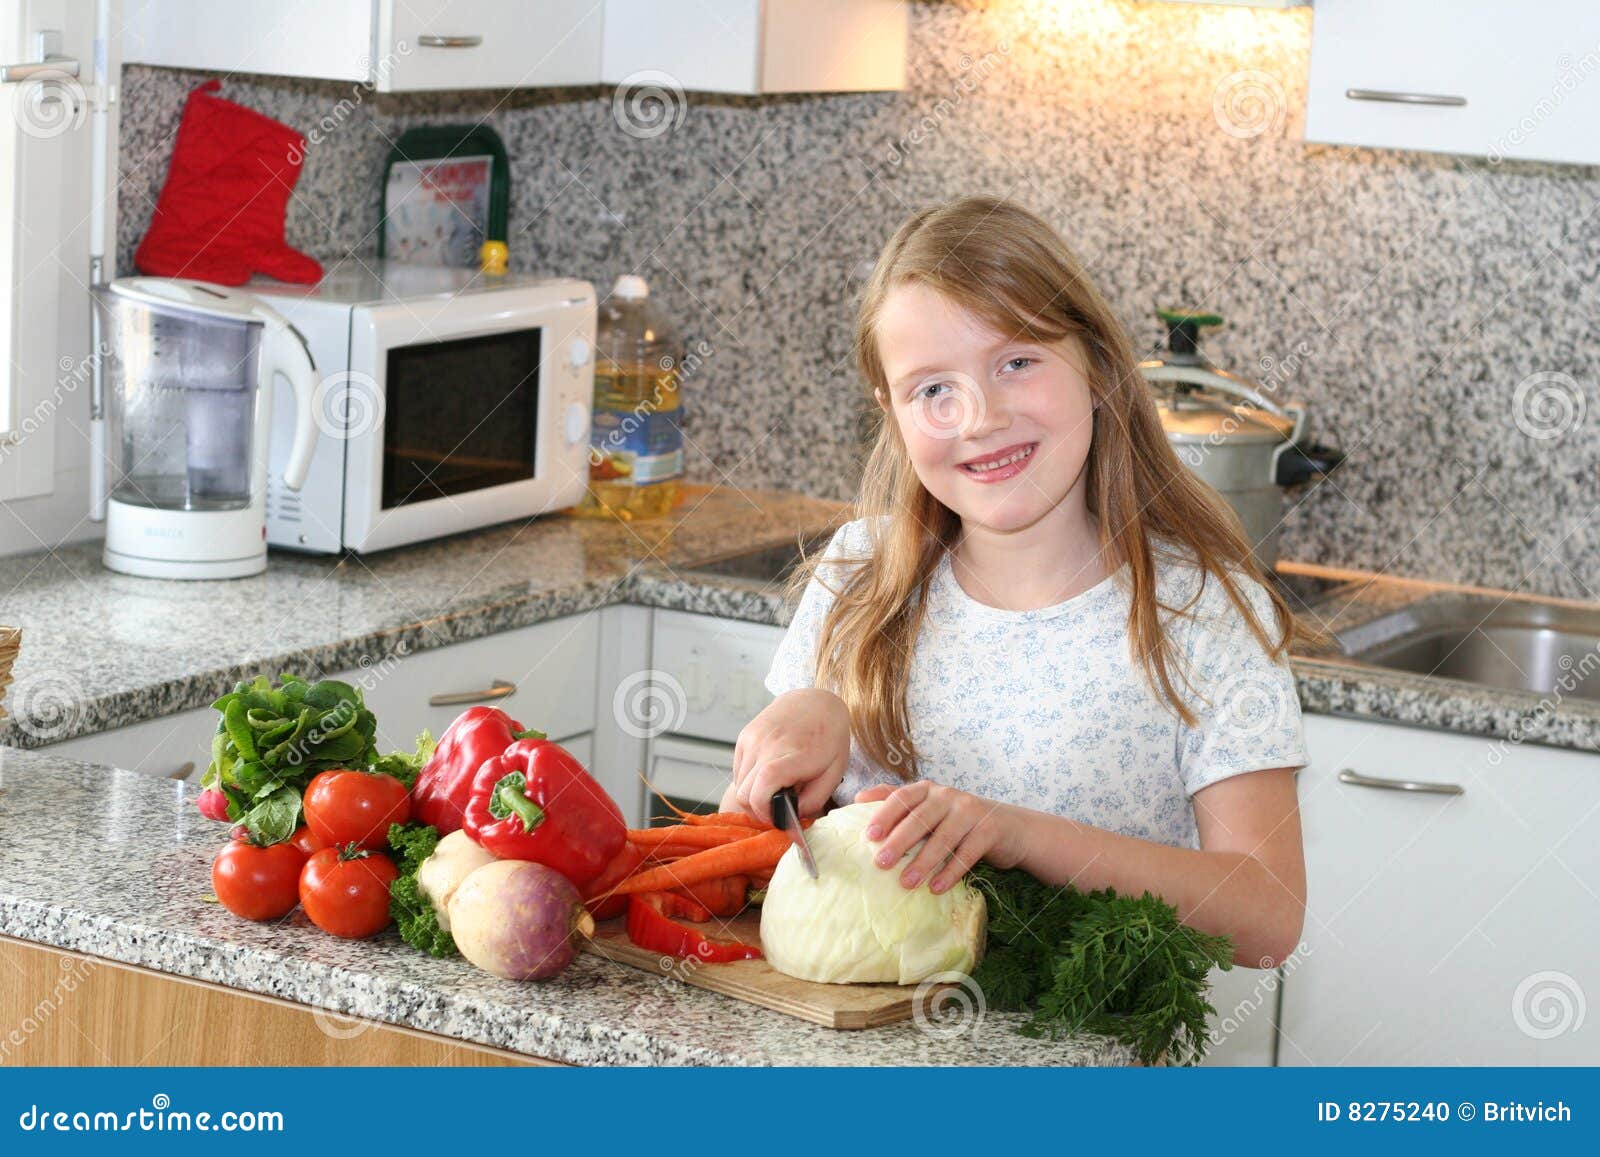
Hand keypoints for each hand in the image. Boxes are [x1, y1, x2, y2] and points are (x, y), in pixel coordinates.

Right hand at [728, 689, 852, 824]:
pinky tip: (766, 777)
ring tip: (773, 792)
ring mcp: (752, 739)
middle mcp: (767, 745)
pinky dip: (748, 781)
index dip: (765, 809)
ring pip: (739, 784)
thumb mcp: (834, 772)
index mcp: (794, 754)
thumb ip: (814, 800)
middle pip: (745, 792)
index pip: (764, 786)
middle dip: (758, 810)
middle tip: (775, 811)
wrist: (815, 701)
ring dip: (752, 795)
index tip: (776, 818)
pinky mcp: (744, 736)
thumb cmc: (829, 739)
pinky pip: (738, 770)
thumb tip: (791, 817)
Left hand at [855, 781, 1024, 892]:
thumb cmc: (956, 822)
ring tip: (906, 883)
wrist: (1008, 828)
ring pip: (943, 837)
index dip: (884, 815)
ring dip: (924, 862)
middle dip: (899, 842)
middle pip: (920, 818)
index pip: (902, 797)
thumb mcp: (928, 808)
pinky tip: (936, 888)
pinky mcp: (989, 830)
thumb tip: (858, 798)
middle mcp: (947, 796)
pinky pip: (967, 853)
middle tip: (880, 863)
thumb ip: (897, 801)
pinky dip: (950, 872)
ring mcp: (970, 811)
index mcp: (927, 790)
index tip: (869, 836)